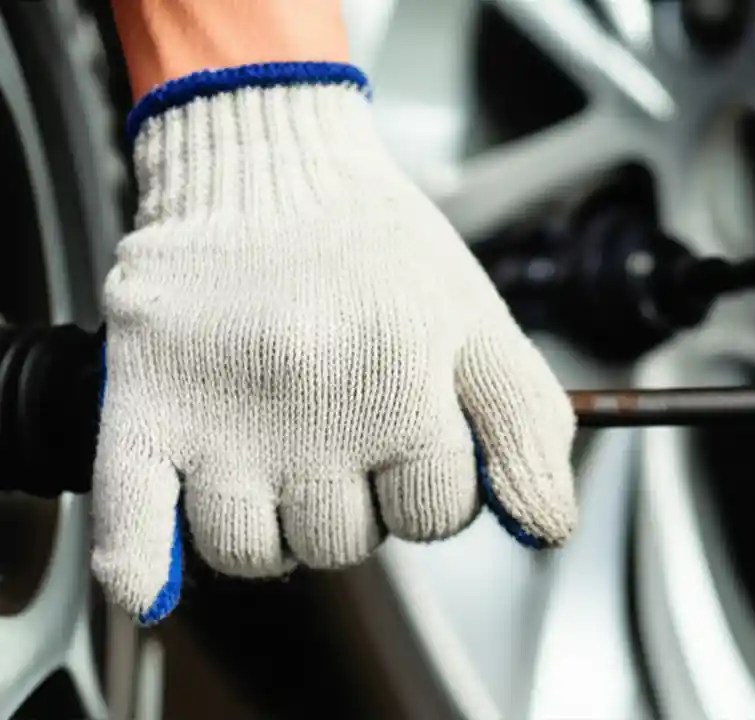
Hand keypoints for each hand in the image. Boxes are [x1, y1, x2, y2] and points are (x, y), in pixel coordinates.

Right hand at [92, 65, 576, 622]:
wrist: (270, 166)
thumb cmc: (382, 254)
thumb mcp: (480, 322)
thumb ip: (529, 427)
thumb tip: (548, 528)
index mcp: (406, 385)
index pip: (436, 513)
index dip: (432, 487)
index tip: (413, 442)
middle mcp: (318, 409)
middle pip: (346, 540)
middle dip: (357, 504)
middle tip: (340, 434)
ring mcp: (225, 417)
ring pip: (254, 553)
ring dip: (273, 530)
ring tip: (275, 464)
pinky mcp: (146, 407)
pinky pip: (134, 527)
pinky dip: (144, 570)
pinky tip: (153, 587)